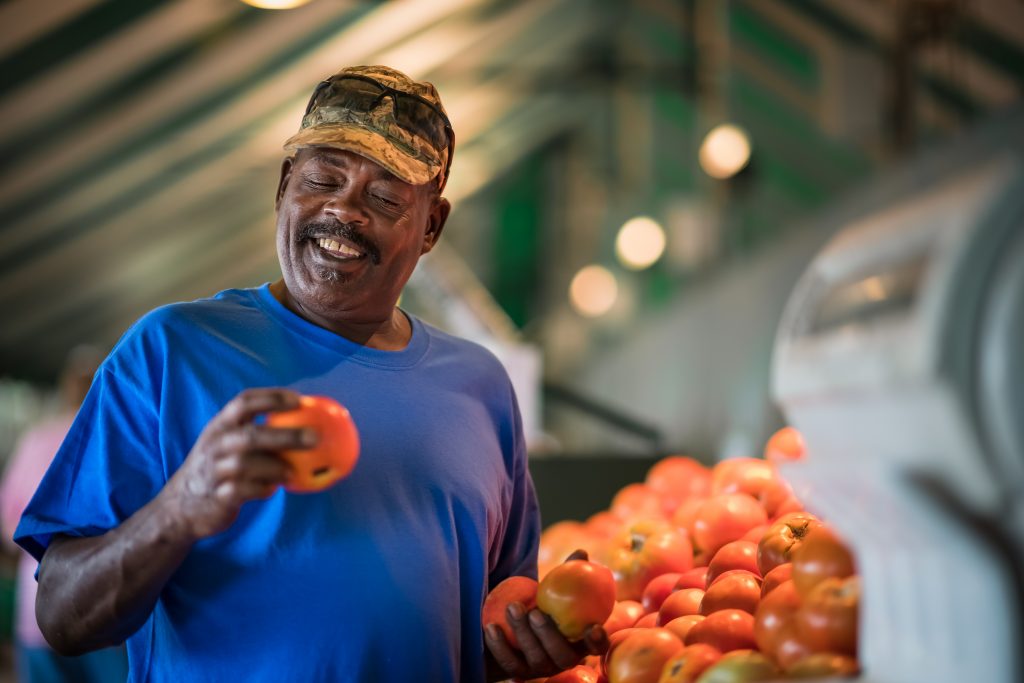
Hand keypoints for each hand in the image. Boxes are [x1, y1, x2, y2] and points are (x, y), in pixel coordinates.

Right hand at [161, 388, 313, 538]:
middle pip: (252, 435)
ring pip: (246, 464)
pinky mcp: (218, 496)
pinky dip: (262, 490)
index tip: (299, 399)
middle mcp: (216, 444)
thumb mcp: (226, 443)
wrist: (181, 507)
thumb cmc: (217, 468)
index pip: (244, 402)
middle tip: (315, 437)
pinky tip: (271, 489)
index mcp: (220, 425)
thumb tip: (304, 423)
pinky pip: (244, 491)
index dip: (272, 397)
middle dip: (286, 435)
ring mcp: (215, 471)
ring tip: (293, 472)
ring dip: (275, 467)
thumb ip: (256, 431)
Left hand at [484, 550, 608, 680]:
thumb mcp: (553, 589)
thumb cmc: (540, 602)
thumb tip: (582, 553)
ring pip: (535, 659)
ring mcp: (540, 669)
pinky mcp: (517, 673)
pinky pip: (509, 663)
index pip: (596, 648)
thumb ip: (569, 573)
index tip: (594, 627)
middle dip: (549, 635)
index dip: (598, 641)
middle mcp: (563, 660)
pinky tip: (491, 627)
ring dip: (522, 634)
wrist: (509, 626)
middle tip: (536, 613)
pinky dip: (499, 646)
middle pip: (562, 655)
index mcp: (578, 642)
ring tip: (512, 607)